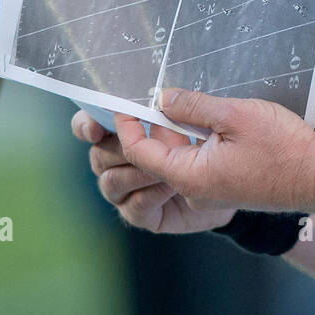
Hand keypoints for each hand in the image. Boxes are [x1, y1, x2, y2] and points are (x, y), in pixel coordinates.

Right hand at [71, 110, 236, 233]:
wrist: (229, 185)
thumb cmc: (210, 145)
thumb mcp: (202, 120)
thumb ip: (182, 108)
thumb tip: (163, 99)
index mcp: (123, 133)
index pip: (88, 126)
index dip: (85, 125)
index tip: (95, 128)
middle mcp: (116, 162)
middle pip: (98, 155)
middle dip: (121, 149)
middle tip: (149, 143)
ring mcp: (126, 191)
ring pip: (111, 182)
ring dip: (137, 172)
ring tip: (168, 168)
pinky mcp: (142, 214)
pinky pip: (133, 207)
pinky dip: (149, 195)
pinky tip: (170, 188)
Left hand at [111, 88, 314, 214]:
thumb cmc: (282, 147)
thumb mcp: (234, 115)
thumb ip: (193, 107)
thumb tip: (162, 98)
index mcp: (190, 175)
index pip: (141, 152)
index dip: (128, 127)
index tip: (125, 104)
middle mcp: (194, 190)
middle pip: (157, 157)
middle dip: (153, 127)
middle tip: (156, 96)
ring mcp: (209, 193)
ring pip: (178, 159)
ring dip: (177, 133)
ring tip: (184, 105)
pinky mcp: (224, 188)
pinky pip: (197, 166)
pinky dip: (194, 144)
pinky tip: (208, 124)